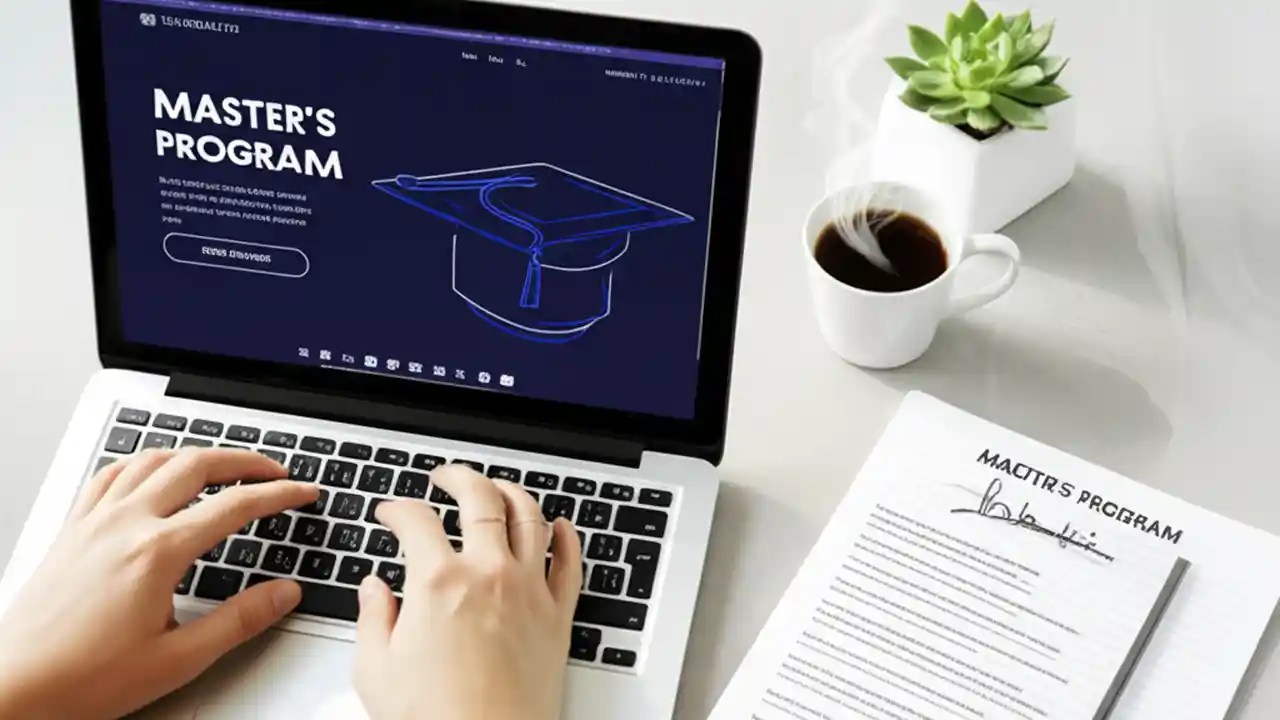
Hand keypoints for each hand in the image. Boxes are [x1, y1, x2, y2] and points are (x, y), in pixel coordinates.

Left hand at [0, 448, 318, 718]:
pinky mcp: (72, 530)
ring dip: (197, 453)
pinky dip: (144, 462)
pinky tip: (153, 471)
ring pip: (153, 459)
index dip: (279, 495)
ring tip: (223, 464)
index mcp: (157, 553)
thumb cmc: (82, 680)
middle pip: (197, 465)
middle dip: (245, 461)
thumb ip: (240, 621)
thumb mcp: (178, 660)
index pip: (235, 506)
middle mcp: (125, 525)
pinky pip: (111, 474)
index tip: (302, 493)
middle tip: (275, 471)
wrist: (14, 689)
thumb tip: (284, 594)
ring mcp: (94, 522)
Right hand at [355, 465, 582, 719]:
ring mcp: (528, 591)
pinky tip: (560, 526)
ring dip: (511, 493)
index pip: (415, 519)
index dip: (396, 508)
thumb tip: (374, 590)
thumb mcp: (376, 671)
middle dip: (457, 477)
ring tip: (497, 489)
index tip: (391, 512)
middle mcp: (488, 575)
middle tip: (445, 477)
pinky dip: (567, 537)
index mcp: (438, 582)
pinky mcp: (557, 616)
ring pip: (529, 518)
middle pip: (479, 499)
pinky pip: (570, 563)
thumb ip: (373, 619)